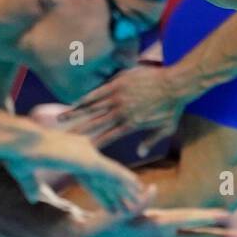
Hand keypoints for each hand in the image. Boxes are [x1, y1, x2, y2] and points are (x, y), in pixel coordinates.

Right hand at [11, 130, 145, 212]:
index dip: (102, 193)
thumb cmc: (18, 154)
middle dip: (117, 194)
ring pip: (112, 174)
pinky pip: (112, 171)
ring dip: (125, 188)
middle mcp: (84, 151)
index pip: (91, 179)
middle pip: (105, 178)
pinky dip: (125, 179)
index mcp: (72, 155)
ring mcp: (88, 154)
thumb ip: (33, 186)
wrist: (19, 141)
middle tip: (131, 205)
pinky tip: (137, 187)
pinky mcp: (88, 158)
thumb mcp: (26, 174)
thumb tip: (33, 199)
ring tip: (140, 200)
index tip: (111, 204)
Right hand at [62, 61, 196, 156]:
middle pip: (94, 124)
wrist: (176, 84)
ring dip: (75, 114)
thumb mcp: (166, 129)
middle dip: (77, 132)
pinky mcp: (118, 83)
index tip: (81, 151)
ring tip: (60, 120)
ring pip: (92, 108)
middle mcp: (121, 113)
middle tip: (62, 138)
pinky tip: (74, 102)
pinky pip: (98, 92)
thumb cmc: (173, 107)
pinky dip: (85, 98)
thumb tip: (141, 153)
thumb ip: (151, 141)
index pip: (107, 137)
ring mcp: (118, 97)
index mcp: (130, 125)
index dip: (93, 144)